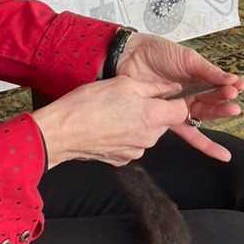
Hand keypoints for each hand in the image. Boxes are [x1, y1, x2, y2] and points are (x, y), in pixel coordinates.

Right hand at [31, 76, 190, 168]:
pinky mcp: (122, 159)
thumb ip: (153, 87)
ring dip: (138, 123)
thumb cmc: (87, 106)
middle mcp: (148, 138)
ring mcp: (136, 151)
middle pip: (164, 122)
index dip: (175, 101)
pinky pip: (132, 143)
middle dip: (153, 111)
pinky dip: (125, 135)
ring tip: (115, 112)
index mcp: (152, 116)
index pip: (182, 111)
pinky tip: (108, 125)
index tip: (165, 95)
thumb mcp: (123, 84)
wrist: (61, 132)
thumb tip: (170, 88)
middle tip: (130, 100)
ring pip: (147, 133)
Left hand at [114, 33, 243, 161]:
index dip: (228, 88)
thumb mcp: (188, 58)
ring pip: (201, 116)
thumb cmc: (157, 52)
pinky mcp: (164, 117)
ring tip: (230, 111)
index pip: (216, 87)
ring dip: (217, 116)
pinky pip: (183, 130)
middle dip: (225, 105)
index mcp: (196, 80)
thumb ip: (209, 71)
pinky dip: (199, 139)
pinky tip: (213, 146)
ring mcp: (177, 107)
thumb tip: (232, 79)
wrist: (130, 55)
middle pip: (211, 104)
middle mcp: (188, 95)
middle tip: (235, 104)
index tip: (239, 87)